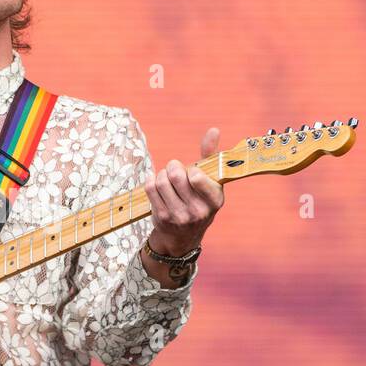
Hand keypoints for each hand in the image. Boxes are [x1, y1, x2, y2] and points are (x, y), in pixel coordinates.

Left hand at [143, 126, 225, 256]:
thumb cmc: (199, 200)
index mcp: (215, 200)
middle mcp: (198, 211)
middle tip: (175, 170)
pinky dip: (152, 181)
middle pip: (175, 175)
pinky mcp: (162, 217)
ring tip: (167, 180)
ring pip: (161, 180)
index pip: (197, 178)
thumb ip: (211, 155)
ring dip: (162, 175)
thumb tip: (214, 130)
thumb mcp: (211, 181)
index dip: (191, 171)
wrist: (184, 236)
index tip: (192, 173)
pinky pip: (150, 188)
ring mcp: (179, 216)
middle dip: (173, 167)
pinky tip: (158, 185)